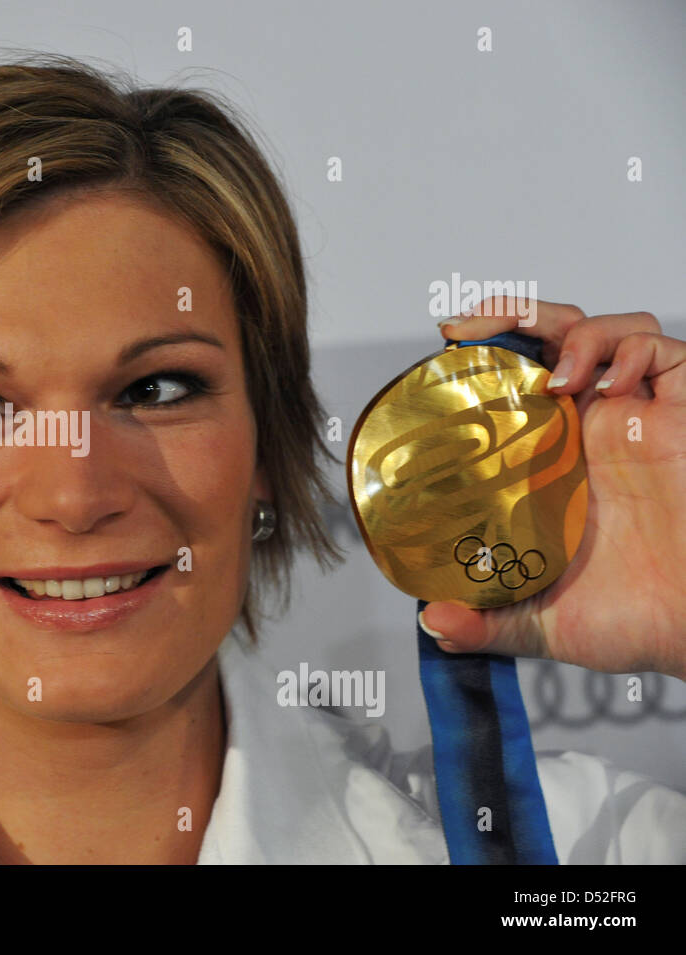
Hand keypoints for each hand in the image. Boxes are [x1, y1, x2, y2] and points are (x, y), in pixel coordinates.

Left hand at [421, 299, 685, 680]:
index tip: (445, 349)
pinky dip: (633, 350)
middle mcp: (593, 430)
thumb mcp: (538, 622)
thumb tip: (434, 620)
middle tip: (465, 327)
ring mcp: (639, 418)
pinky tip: (611, 385)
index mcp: (554, 462)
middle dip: (510, 316)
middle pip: (552, 339)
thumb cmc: (635, 620)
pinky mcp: (684, 415)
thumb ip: (484, 620)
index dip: (484, 357)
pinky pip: (666, 352)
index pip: (514, 384)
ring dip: (576, 332)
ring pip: (608, 332)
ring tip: (557, 374)